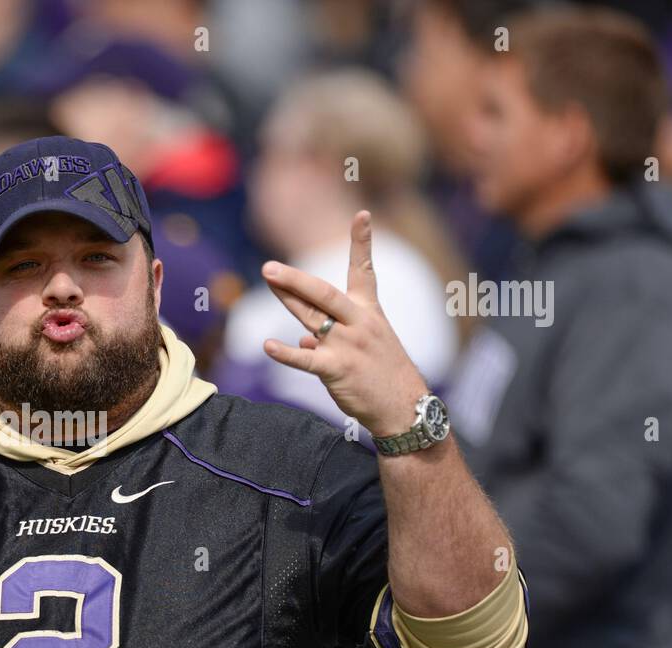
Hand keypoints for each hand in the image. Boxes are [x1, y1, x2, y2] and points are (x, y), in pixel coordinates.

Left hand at [259, 211, 427, 436]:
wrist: (403, 408)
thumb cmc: (382, 376)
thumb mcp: (363, 348)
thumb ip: (330, 338)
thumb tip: (303, 341)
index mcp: (369, 313)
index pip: (364, 271)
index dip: (363, 243)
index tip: (363, 214)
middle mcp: (359, 323)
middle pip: (324, 293)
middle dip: (296, 278)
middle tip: (270, 266)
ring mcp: (348, 345)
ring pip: (312, 317)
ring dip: (287, 298)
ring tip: (268, 278)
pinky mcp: (338, 369)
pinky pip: (306, 360)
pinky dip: (286, 353)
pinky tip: (268, 346)